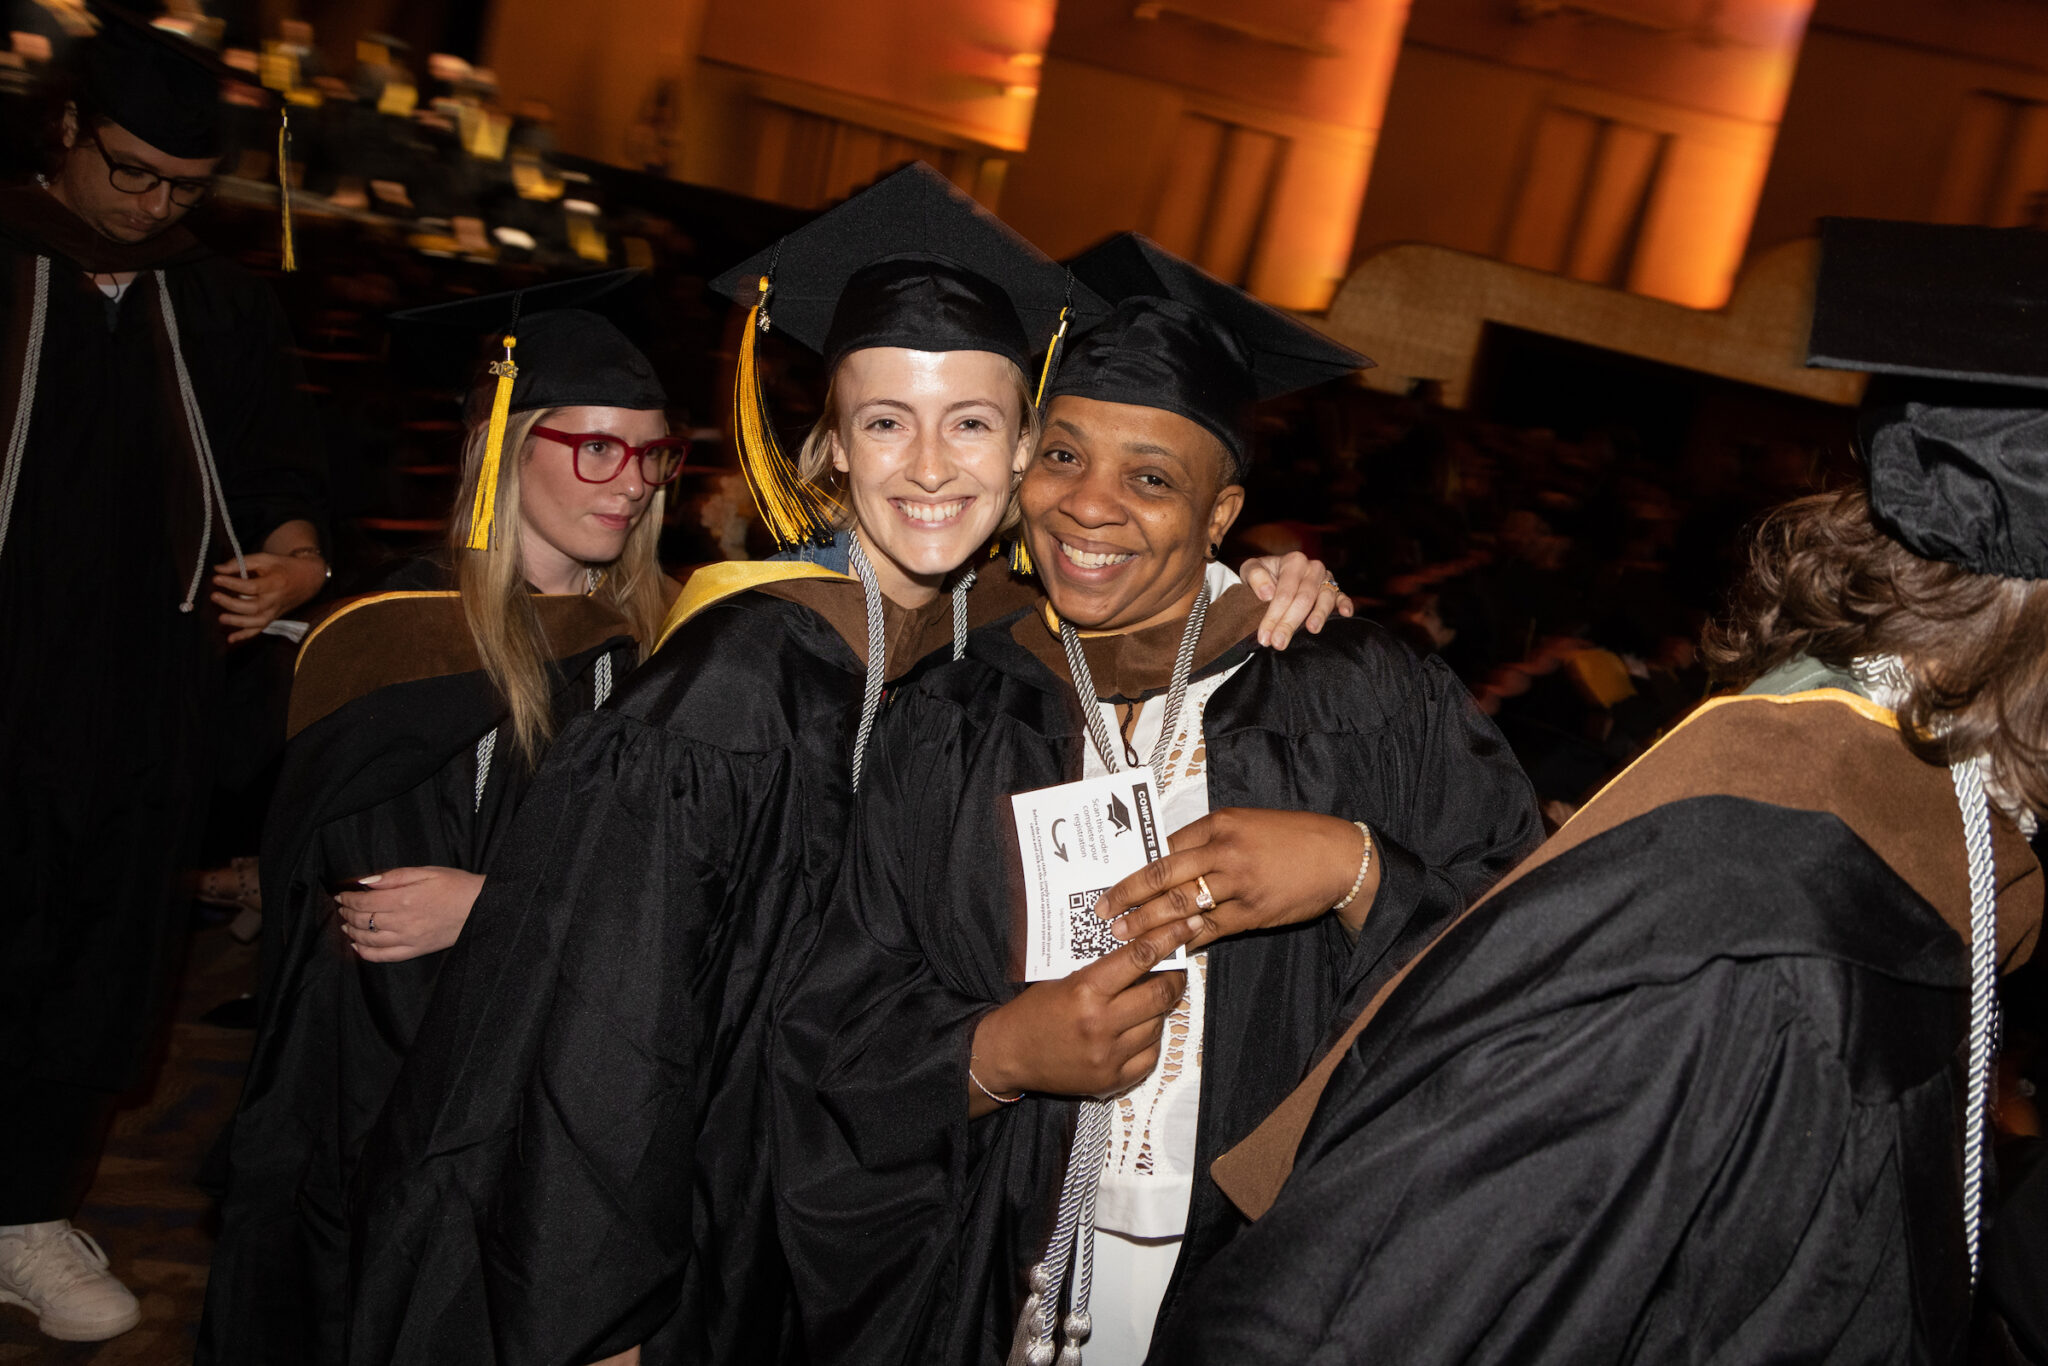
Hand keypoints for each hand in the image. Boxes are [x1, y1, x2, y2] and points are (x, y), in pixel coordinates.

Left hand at [211, 551, 325, 642]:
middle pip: (252, 607)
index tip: (216, 578)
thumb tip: (218, 569)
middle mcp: (276, 600)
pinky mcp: (273, 617)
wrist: (307, 579)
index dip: (232, 584)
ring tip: (221, 618)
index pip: (251, 587)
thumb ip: (241, 563)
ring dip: (237, 622)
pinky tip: (231, 638)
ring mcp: (275, 611)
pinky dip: (245, 635)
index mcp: (275, 583)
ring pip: (256, 622)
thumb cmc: (283, 567)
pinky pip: (259, 630)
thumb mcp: (264, 559)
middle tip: (214, 596)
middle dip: (231, 604)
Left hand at [336, 866, 485, 962]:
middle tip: (342, 909)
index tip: (340, 896)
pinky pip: (385, 956)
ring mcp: (408, 939)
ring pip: (369, 939)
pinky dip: (366, 953)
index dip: (347, 899)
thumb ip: (394, 876)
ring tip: (346, 926)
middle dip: (347, 914)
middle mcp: (402, 921)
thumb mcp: (426, 871)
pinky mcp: (416, 950)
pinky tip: (358, 947)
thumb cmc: (455, 885)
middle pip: (363, 920)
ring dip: (352, 933)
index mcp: (403, 898)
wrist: (481, 907)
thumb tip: (365, 882)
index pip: (364, 901)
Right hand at [967, 915, 1198, 1113]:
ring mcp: (1108, 1055)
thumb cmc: (1035, 1010)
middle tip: (1176, 968)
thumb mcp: (1063, 978)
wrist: (1009, 1055)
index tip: (1186, 927)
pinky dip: (1150, 1039)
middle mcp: (1100, 1024)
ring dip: (1159, 1009)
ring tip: (1147, 1000)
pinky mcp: (1112, 1080)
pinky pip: (1150, 1054)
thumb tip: (1147, 951)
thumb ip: (1103, 968)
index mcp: (1085, 991)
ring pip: (1158, 1024)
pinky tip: (1138, 1029)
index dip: (1168, 938)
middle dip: (1175, 977)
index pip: (1139, 958)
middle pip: (1159, 993)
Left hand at [1100, 808, 1376, 948]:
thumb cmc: (1291, 838)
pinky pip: (1208, 929)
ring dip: (1147, 923)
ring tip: (1123, 934)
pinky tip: (1166, 949)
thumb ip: (1210, 839)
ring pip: (1180, 905)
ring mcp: (1237, 884)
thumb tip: (1168, 860)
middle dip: (1127, 896)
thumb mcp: (1247, 824)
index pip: (1165, 846)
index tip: (1112, 880)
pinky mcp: (1251, 913)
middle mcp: (1224, 851)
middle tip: (1102, 911)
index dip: (1136, 866)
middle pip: (1163, 875)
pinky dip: (1185, 940)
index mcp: (1219, 824)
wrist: (1338, 859)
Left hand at [1238, 551, 1353, 649]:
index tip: (1264, 637)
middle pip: (1303, 599)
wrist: (1272, 577)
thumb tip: (1267, 593)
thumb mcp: (1250, 570)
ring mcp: (1325, 579)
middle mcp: (1312, 568)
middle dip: (1290, 623)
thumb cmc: (1261, 576)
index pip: (1284, 593)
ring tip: (1311, 630)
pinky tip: (1346, 613)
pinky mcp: (1335, 590)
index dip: (1274, 615)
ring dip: (1318, 616)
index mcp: (1293, 562)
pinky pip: (1342, 596)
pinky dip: (1346, 604)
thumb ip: (1255, 576)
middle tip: (1278, 643)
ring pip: (1325, 598)